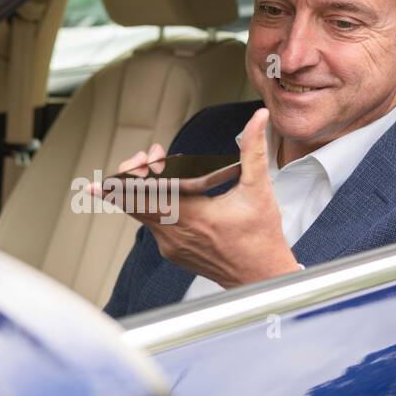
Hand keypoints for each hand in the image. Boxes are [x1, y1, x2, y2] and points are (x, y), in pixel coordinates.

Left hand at [95, 109, 298, 289]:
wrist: (261, 277)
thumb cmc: (261, 237)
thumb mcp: (259, 190)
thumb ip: (253, 150)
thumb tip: (258, 118)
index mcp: (193, 216)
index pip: (146, 194)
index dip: (133, 174)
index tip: (145, 157)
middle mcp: (175, 234)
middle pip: (133, 203)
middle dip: (133, 176)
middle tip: (148, 157)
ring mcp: (171, 246)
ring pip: (140, 214)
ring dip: (143, 190)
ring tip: (157, 168)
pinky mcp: (172, 252)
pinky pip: (152, 225)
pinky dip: (153, 206)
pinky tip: (167, 191)